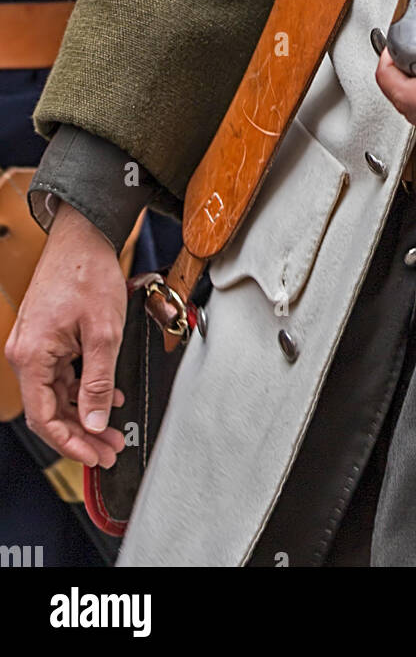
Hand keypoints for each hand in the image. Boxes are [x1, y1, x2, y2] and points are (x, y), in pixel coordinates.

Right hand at [6, 201, 126, 467]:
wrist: (84, 235)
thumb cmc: (88, 273)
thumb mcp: (104, 332)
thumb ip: (98, 381)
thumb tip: (96, 421)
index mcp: (33, 355)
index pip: (44, 417)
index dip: (70, 443)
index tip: (94, 456)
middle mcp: (27, 352)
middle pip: (51, 409)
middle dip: (82, 433)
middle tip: (110, 450)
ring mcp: (36, 344)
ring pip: (58, 393)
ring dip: (85, 413)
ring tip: (113, 431)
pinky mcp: (47, 336)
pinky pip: (62, 373)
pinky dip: (83, 388)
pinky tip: (108, 396)